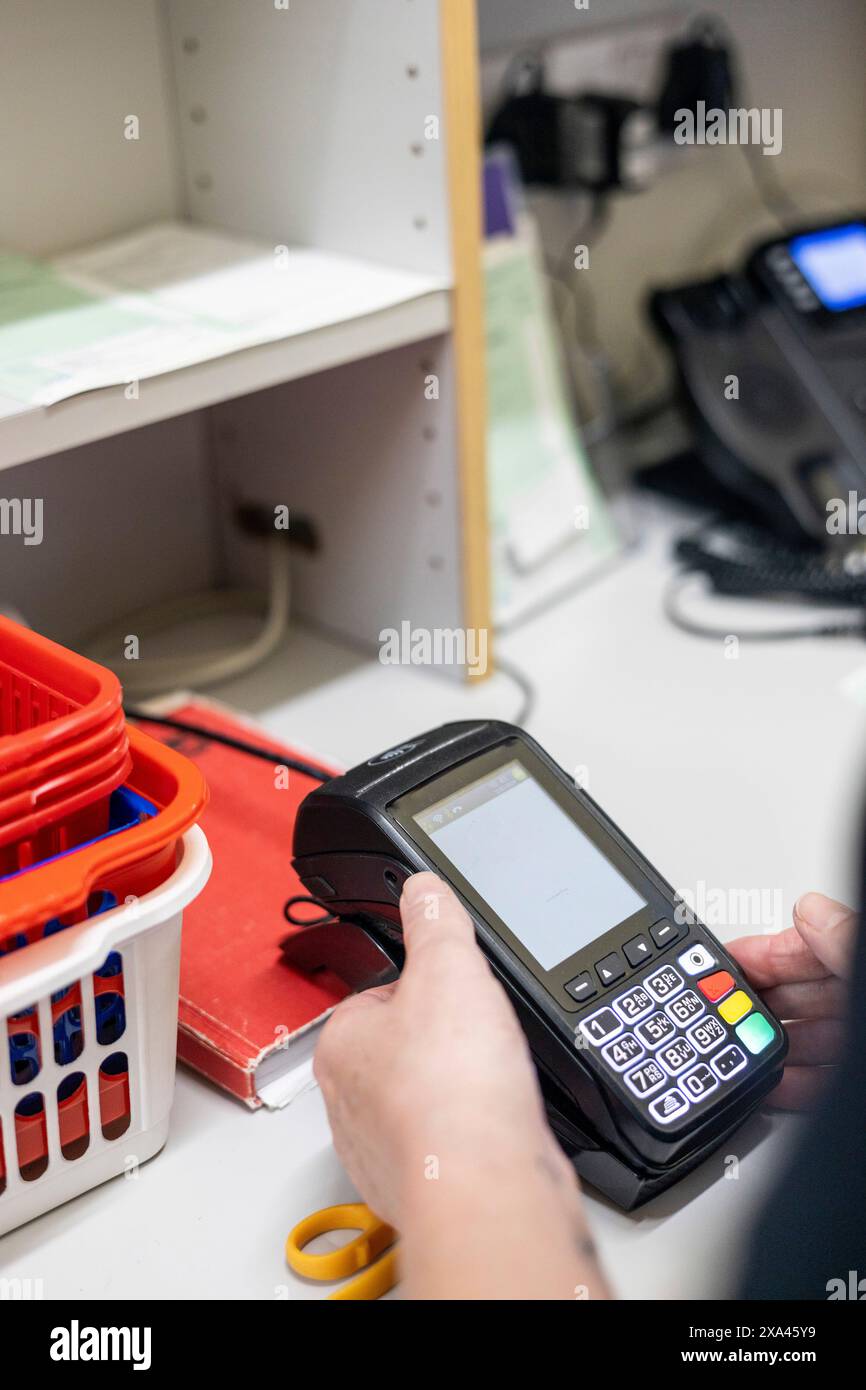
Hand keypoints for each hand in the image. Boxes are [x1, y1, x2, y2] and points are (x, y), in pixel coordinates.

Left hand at [314, 872, 609, 1299]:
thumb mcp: (450, 968)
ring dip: (457, 1092)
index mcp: (341, 1044)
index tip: (452, 993)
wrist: (484, 1182)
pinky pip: (446, 1146)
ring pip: (423, 1101)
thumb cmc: (453, 1088)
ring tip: (489, 1082)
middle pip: (400, 1050)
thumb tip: (423, 889)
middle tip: (476, 1039)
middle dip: (441, 1043)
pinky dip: (472, 1134)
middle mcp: (349, 1104)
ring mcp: (382, 1151)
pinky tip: (496, 1123)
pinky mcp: (421, 1185)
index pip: (376, 996)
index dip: (423, 989)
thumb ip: (435, 921)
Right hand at [727, 892, 855, 1109]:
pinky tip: (772, 1085)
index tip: (716, 964)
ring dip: (767, 1046)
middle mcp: (858, 1002)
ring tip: (736, 1051)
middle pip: (799, 996)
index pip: (805, 949)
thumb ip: (843, 943)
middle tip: (716, 1014)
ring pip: (806, 1039)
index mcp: (857, 964)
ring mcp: (859, 1042)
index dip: (759, 954)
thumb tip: (807, 909)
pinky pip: (820, 1080)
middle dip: (754, 1004)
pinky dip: (792, 1083)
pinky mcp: (858, 1082)